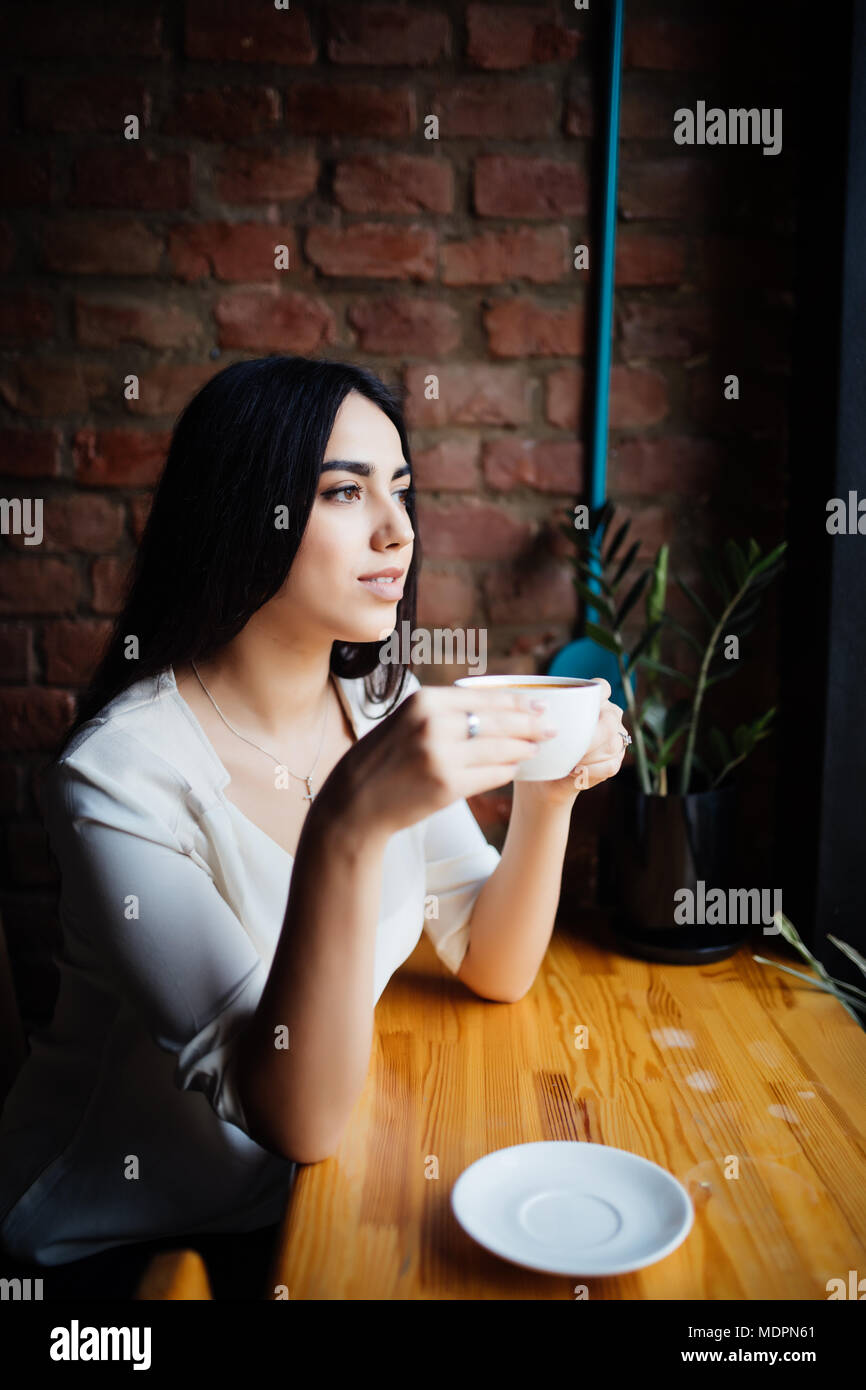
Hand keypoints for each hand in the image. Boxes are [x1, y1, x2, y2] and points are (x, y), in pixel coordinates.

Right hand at [320, 684, 556, 837]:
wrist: (355, 800)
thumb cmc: (385, 758)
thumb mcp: (408, 720)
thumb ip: (446, 710)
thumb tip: (497, 705)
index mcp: (424, 701)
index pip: (485, 696)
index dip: (518, 701)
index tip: (540, 704)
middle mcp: (433, 724)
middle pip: (499, 721)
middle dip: (531, 724)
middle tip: (551, 727)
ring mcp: (440, 756)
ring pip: (501, 749)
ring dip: (523, 748)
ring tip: (536, 747)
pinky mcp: (447, 786)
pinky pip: (492, 775)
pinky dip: (507, 771)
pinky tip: (514, 768)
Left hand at [513, 681, 629, 807]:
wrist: (541, 779)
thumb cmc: (540, 745)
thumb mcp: (539, 726)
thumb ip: (546, 714)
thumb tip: (539, 710)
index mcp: (593, 700)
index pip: (603, 688)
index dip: (596, 695)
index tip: (577, 707)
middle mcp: (609, 716)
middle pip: (609, 721)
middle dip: (588, 736)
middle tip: (565, 745)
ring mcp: (615, 739)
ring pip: (611, 744)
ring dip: (587, 755)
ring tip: (566, 760)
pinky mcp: (614, 762)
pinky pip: (609, 765)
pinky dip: (589, 770)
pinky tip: (573, 771)